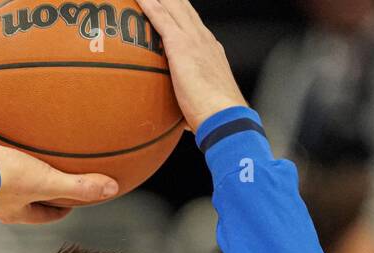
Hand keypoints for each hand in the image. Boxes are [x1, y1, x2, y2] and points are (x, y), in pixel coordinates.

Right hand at [0, 112, 116, 224]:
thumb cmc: (2, 178)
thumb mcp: (46, 182)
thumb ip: (78, 186)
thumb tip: (113, 188)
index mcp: (14, 207)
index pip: (43, 214)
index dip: (60, 209)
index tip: (72, 201)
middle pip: (19, 192)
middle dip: (33, 183)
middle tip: (50, 171)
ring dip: (3, 156)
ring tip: (15, 139)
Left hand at [138, 0, 246, 132]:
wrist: (224, 116)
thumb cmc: (214, 118)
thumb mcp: (200, 105)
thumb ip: (188, 104)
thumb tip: (180, 121)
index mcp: (209, 50)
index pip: (192, 24)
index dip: (180, 12)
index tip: (169, 5)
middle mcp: (203, 39)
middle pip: (182, 8)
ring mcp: (193, 39)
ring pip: (172, 6)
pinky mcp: (181, 45)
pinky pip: (160, 18)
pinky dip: (149, 5)